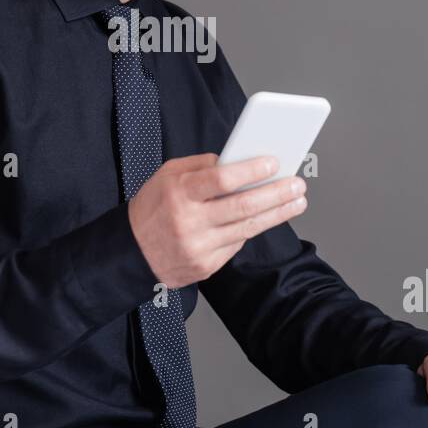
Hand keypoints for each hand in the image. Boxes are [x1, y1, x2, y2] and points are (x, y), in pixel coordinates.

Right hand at [128, 152, 306, 288]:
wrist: (130, 252)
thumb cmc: (152, 207)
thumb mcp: (167, 175)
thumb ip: (201, 165)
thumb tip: (237, 161)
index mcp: (179, 193)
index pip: (222, 179)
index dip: (251, 171)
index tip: (273, 163)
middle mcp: (189, 221)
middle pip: (243, 206)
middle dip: (276, 194)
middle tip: (297, 184)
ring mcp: (198, 247)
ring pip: (247, 228)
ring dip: (277, 214)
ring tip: (296, 201)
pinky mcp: (205, 266)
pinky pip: (236, 245)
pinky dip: (252, 229)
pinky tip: (266, 218)